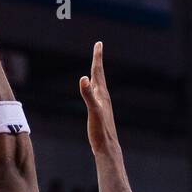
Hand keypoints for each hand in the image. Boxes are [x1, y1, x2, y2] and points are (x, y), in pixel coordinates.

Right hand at [79, 41, 118, 155]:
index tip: (99, 43)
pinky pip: (96, 94)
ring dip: (96, 74)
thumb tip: (83, 78)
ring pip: (99, 84)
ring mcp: (102, 104)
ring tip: (95, 66)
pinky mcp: (100, 112)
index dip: (97, 57)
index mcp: (102, 94)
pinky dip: (93, 87)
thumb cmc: (100, 131)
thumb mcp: (93, 111)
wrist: (108, 148)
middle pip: (99, 75)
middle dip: (97, 61)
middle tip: (98, 48)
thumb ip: (88, 94)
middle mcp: (104, 97)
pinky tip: (92, 90)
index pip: (98, 72)